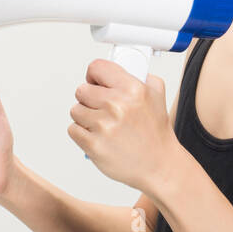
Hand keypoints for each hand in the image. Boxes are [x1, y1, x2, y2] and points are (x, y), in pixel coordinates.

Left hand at [67, 58, 176, 192]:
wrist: (159, 165)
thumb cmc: (155, 133)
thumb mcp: (156, 95)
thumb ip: (140, 75)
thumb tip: (120, 66)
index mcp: (133, 89)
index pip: (97, 68)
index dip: (94, 75)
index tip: (96, 82)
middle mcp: (118, 105)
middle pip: (81, 90)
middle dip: (89, 99)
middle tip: (101, 108)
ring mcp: (104, 126)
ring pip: (75, 110)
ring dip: (85, 117)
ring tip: (102, 124)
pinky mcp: (93, 145)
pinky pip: (73, 129)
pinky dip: (82, 134)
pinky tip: (98, 136)